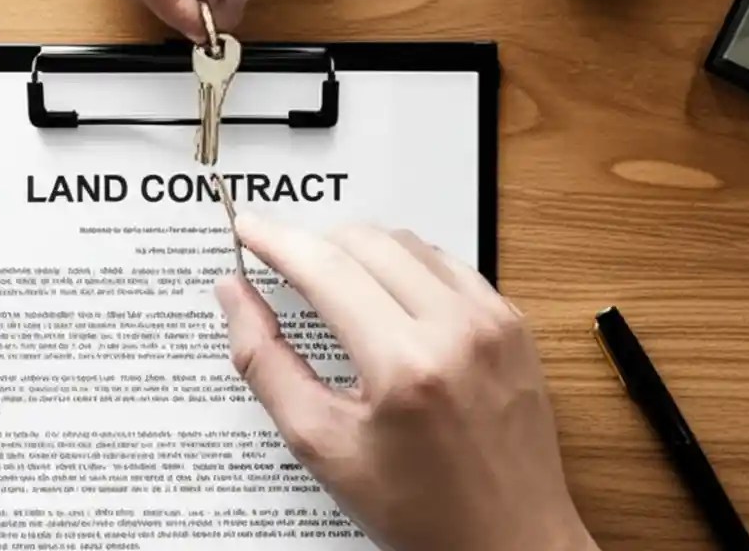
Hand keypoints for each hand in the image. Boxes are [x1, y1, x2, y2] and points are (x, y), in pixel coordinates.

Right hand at [214, 213, 600, 550]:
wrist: (509, 542)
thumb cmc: (420, 510)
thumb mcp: (322, 445)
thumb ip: (266, 363)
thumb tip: (234, 297)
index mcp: (405, 364)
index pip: (325, 268)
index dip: (276, 241)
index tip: (247, 229)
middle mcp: (457, 328)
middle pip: (365, 241)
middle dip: (314, 243)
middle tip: (280, 262)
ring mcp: (493, 320)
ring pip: (408, 242)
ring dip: (360, 249)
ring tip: (329, 280)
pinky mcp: (513, 322)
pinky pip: (448, 263)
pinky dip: (406, 266)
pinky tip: (385, 296)